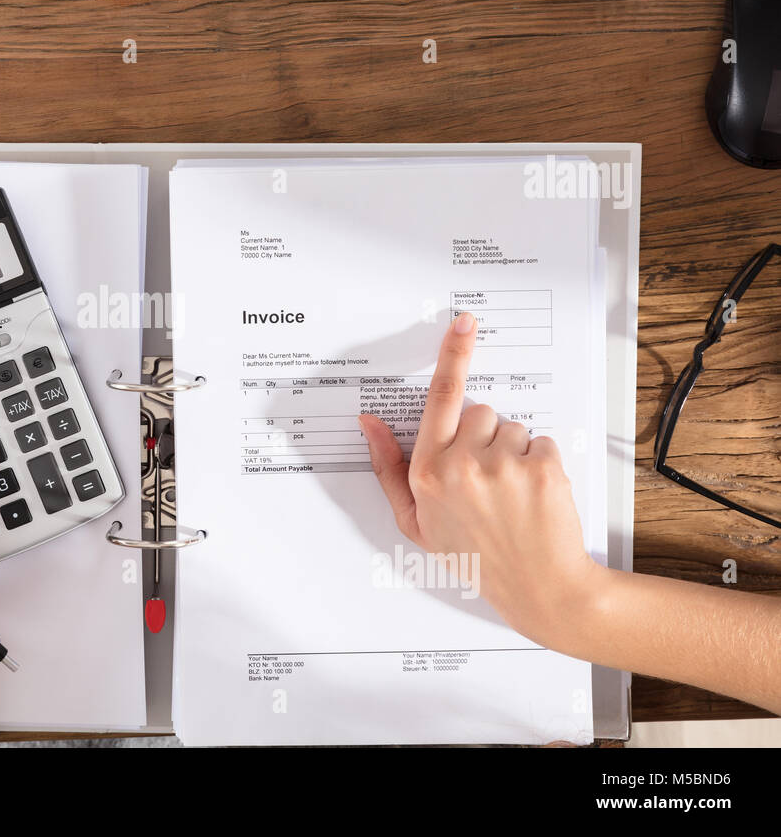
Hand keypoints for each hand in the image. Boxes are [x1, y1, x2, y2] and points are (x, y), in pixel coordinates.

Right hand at [358, 312, 603, 647]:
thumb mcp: (415, 520)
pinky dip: (540, 463)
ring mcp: (505, 465)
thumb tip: (369, 423)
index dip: (452, 355)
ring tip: (510, 493)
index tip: (463, 324)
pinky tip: (532, 496)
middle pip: (479, 412)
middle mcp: (463, 464)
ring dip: (513, 451)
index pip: (439, 398)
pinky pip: (542, 442)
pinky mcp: (543, 469)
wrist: (539, 588)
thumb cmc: (473, 556)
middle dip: (484, 435)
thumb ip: (388, 467)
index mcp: (428, 472)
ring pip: (513, 427)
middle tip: (486, 478)